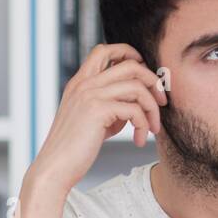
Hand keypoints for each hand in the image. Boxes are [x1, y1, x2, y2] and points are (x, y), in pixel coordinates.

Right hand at [29, 42, 167, 194]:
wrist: (55, 168)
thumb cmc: (77, 147)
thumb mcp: (95, 119)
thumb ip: (112, 104)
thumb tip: (139, 103)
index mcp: (80, 82)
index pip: (105, 50)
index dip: (131, 55)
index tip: (146, 77)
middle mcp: (84, 83)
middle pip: (130, 64)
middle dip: (153, 82)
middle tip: (161, 103)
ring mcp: (90, 95)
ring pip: (137, 87)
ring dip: (153, 109)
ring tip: (153, 128)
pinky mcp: (97, 110)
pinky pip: (135, 109)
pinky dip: (144, 125)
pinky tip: (139, 140)